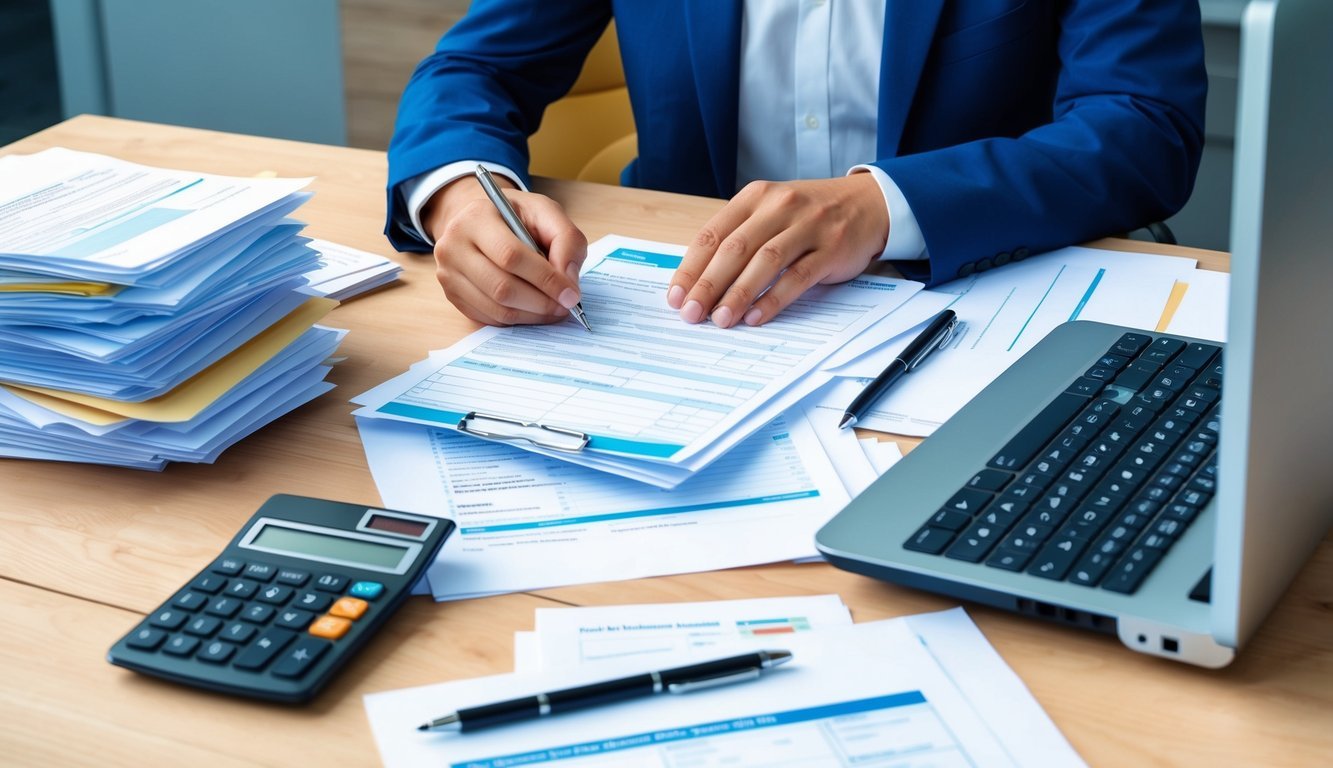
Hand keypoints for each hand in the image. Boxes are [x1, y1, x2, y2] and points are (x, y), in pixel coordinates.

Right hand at [422, 176, 587, 325]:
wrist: (480, 221)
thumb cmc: (516, 216)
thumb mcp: (546, 212)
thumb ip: (566, 240)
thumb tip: (569, 282)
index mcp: (476, 217)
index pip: (511, 256)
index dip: (545, 279)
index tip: (571, 294)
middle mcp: (453, 246)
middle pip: (502, 288)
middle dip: (541, 302)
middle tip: (566, 306)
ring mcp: (448, 273)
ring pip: (496, 308)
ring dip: (532, 315)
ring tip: (553, 309)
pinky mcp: (452, 295)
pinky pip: (489, 318)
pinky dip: (517, 320)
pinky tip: (533, 309)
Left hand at [667, 173, 888, 327]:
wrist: (868, 203)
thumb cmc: (809, 214)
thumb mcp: (771, 212)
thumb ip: (740, 237)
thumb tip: (700, 281)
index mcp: (755, 197)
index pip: (713, 234)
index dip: (691, 268)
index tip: (677, 296)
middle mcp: (779, 207)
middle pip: (734, 249)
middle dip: (708, 285)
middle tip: (691, 314)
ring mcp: (807, 226)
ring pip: (764, 262)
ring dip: (738, 294)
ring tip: (721, 319)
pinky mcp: (831, 248)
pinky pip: (798, 276)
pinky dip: (774, 298)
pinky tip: (757, 317)